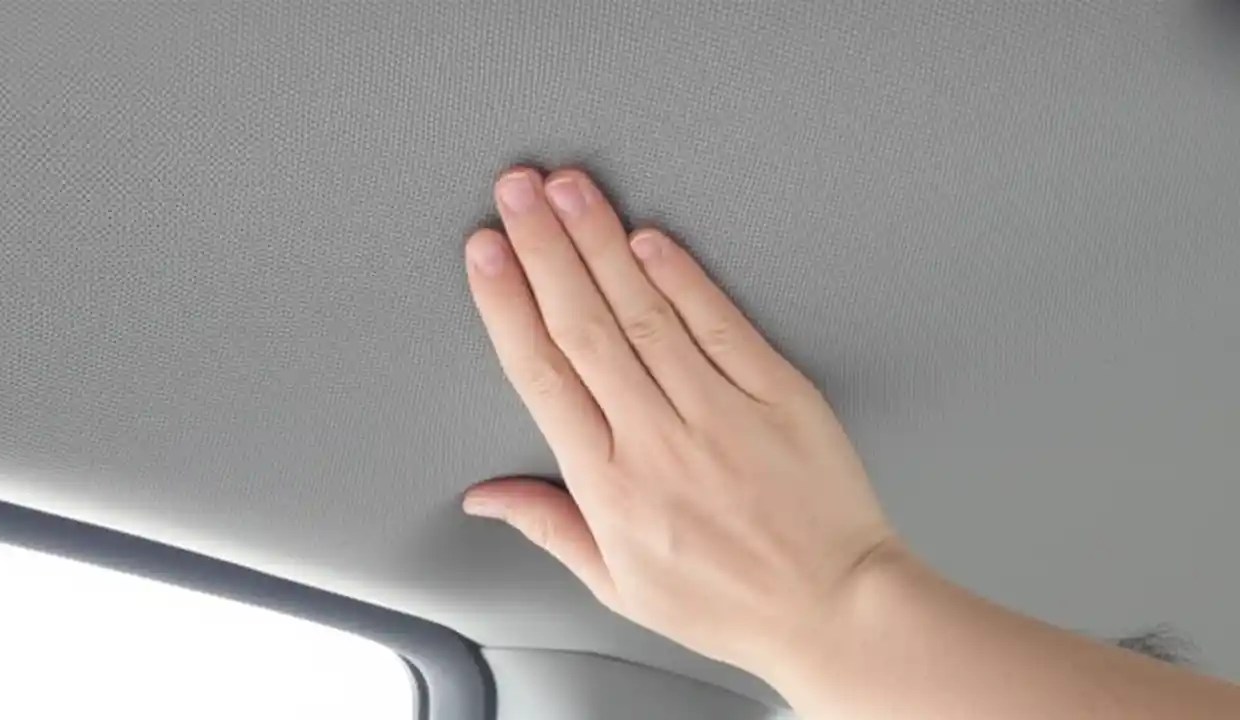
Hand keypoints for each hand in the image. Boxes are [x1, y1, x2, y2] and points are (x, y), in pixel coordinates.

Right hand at [461, 167, 895, 673]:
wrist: (834, 609)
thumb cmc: (729, 601)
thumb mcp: (620, 585)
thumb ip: (549, 526)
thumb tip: (485, 496)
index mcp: (611, 485)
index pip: (543, 374)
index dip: (507, 303)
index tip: (485, 253)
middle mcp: (658, 440)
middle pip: (585, 325)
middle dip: (543, 248)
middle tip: (515, 191)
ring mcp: (720, 412)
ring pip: (645, 312)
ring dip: (600, 244)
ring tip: (569, 190)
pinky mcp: (778, 394)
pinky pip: (721, 325)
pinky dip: (683, 278)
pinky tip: (648, 239)